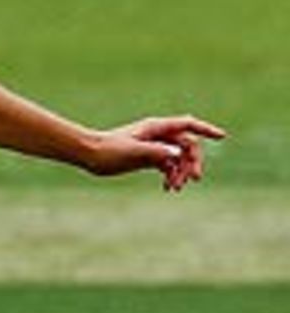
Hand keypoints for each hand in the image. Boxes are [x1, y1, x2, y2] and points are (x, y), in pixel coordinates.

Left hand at [86, 115, 226, 191]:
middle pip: (187, 145)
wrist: (89, 155)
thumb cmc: (108, 150)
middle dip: (193, 162)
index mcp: (156, 127)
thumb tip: (178, 154)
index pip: (187, 125)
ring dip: (181, 172)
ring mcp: (153, 146)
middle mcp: (157, 135)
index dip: (206, 130)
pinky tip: (167, 188)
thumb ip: (156, 152)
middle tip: (193, 180)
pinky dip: (171, 175)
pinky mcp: (148, 157)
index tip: (222, 136)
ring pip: (178, 157)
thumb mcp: (133, 152)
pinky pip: (167, 165)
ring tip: (175, 188)